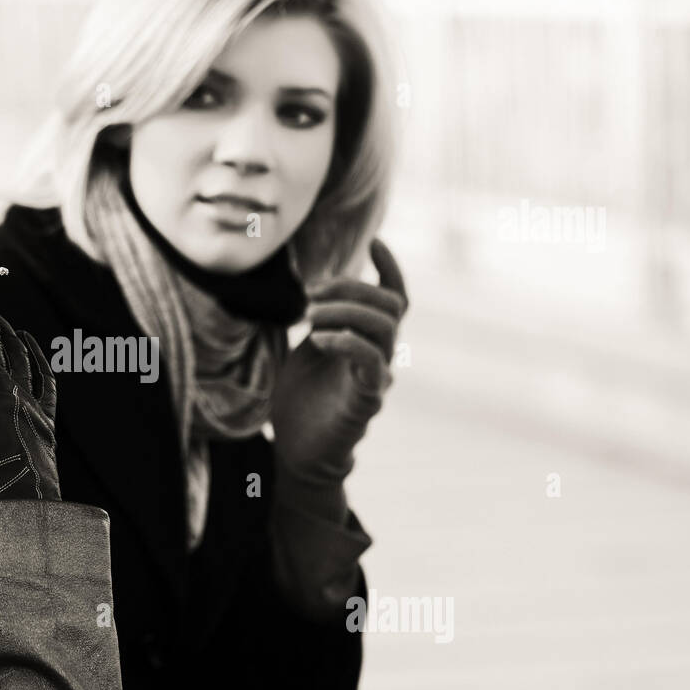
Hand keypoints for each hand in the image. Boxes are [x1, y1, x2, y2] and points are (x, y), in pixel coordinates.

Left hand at [271, 238, 407, 486]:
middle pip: (389, 305)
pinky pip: (370, 361)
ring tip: (310, 314)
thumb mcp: (308, 347)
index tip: (375, 241)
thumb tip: (323, 288)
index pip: (393, 298)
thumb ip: (322, 318)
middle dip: (351, 287)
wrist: (296, 449)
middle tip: (311, 291)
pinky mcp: (368, 399)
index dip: (390, 268)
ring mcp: (378, 377)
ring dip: (346, 310)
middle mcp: (380, 355)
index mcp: (368, 339)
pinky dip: (347, 341)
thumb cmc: (302, 399)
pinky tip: (318, 338)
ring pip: (384, 327)